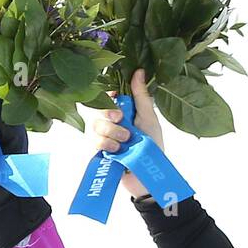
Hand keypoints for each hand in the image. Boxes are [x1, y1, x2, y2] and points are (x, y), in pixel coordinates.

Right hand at [92, 68, 163, 200]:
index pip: (109, 95)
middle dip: (110, 114)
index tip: (115, 97)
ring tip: (126, 142)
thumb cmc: (153, 147)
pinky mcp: (102, 152)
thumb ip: (141, 96)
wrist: (148, 176)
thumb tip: (139, 70)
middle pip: (99, 109)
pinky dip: (107, 145)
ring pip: (97, 125)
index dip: (109, 95)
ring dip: (112, 132)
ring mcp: (107, 137)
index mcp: (125, 110)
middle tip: (121, 120)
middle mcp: (114, 122)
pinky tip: (117, 151)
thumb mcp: (149, 118)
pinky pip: (95, 142)